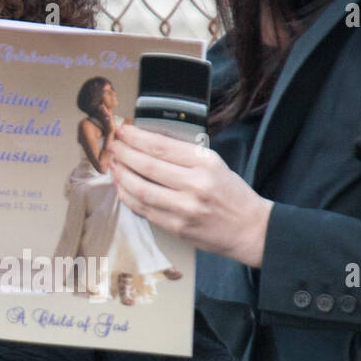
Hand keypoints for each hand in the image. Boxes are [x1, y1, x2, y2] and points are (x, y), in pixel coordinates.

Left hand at [107, 120, 272, 266]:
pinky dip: (128, 196)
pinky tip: (121, 186)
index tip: (123, 131)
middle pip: (146, 165)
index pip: (161, 146)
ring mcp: (184, 209)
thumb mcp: (215, 164)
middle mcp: (194, 185)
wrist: (249, 229)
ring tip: (112, 164)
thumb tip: (148, 143)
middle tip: (111, 145)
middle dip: (123, 153)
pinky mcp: (176, 228)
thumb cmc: (231, 194)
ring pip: (140, 189)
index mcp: (205, 163)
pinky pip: (143, 209)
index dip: (136, 137)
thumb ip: (184, 155)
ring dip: (120, 175)